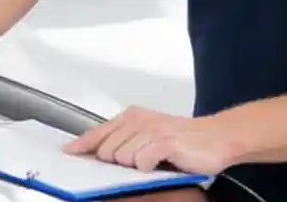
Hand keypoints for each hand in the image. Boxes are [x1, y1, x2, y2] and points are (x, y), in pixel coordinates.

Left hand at [63, 107, 240, 175]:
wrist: (217, 137)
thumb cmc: (182, 140)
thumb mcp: (148, 135)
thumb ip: (122, 141)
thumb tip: (95, 154)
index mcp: (131, 117)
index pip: (97, 133)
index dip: (82, 146)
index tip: (68, 154)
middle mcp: (138, 120)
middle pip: (107, 151)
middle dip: (119, 163)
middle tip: (140, 162)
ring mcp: (150, 130)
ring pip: (122, 158)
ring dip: (137, 166)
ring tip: (154, 162)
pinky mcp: (163, 142)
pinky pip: (141, 162)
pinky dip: (149, 168)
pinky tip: (161, 164)